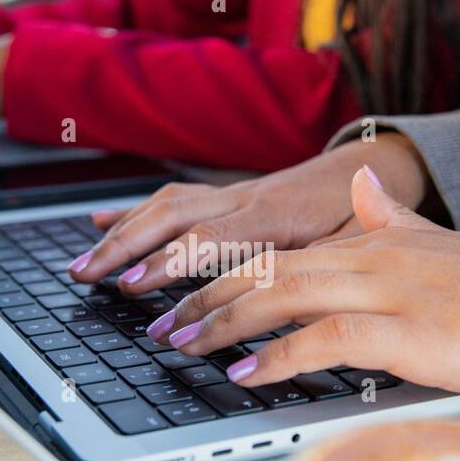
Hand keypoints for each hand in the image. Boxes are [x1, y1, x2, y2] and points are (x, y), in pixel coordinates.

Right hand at [67, 132, 430, 289]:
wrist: (376, 167)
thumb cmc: (365, 213)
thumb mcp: (360, 244)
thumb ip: (327, 264)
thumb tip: (304, 293)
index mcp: (274, 213)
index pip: (210, 239)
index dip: (170, 264)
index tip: (134, 288)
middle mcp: (244, 198)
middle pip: (172, 218)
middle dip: (125, 249)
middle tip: (89, 279)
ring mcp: (232, 194)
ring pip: (165, 206)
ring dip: (120, 234)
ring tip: (83, 265)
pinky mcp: (227, 196)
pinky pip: (173, 200)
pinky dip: (133, 212)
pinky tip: (100, 223)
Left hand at [147, 167, 459, 398]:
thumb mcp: (442, 242)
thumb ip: (392, 218)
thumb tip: (361, 188)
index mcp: (378, 239)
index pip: (284, 250)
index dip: (228, 272)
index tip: (187, 295)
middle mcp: (374, 255)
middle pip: (267, 269)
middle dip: (206, 297)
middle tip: (162, 326)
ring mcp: (388, 289)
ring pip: (283, 294)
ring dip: (223, 322)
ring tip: (182, 346)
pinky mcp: (406, 330)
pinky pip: (324, 339)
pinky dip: (277, 357)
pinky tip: (244, 376)